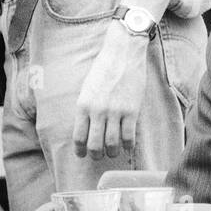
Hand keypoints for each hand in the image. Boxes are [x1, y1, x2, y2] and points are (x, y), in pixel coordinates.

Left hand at [73, 22, 149, 158]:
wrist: (123, 53)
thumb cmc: (104, 69)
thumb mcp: (87, 88)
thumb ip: (86, 108)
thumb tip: (86, 128)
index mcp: (83, 105)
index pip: (79, 136)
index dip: (80, 150)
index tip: (82, 154)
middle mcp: (98, 111)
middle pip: (94, 145)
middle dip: (96, 155)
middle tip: (98, 156)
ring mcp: (116, 111)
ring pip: (112, 144)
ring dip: (112, 152)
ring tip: (113, 152)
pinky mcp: (132, 110)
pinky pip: (129, 136)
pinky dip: (128, 145)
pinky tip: (127, 144)